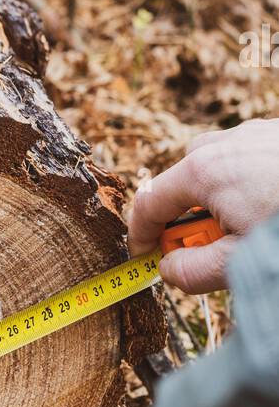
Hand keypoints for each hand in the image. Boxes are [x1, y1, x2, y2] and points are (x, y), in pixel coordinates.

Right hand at [127, 118, 278, 292]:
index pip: (150, 202)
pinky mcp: (278, 136)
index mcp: (203, 171)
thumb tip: (168, 269)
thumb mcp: (238, 261)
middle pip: (183, 182)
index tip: (145, 258)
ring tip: (251, 231)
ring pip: (217, 171)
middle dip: (189, 219)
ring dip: (221, 203)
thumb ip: (190, 272)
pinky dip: (249, 188)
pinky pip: (247, 162)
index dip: (141, 235)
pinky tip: (274, 211)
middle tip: (213, 251)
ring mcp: (254, 134)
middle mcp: (223, 143)